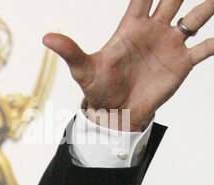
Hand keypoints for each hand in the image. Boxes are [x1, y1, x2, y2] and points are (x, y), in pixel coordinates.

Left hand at [44, 0, 213, 131]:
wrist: (116, 115)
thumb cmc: (99, 90)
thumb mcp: (84, 70)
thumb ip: (70, 51)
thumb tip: (46, 38)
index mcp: (132, 26)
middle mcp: (155, 29)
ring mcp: (170, 44)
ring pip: (195, 17)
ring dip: (207, 6)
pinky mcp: (181, 63)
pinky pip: (204, 48)